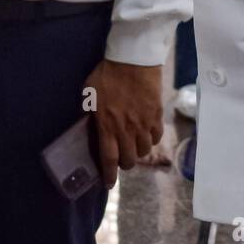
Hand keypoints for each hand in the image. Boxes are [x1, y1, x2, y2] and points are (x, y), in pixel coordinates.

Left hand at [84, 59, 163, 188]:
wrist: (132, 59)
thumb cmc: (107, 74)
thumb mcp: (88, 91)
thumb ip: (88, 110)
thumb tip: (86, 121)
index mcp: (107, 125)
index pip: (109, 159)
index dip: (109, 175)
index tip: (108, 184)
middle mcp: (127, 130)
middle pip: (129, 159)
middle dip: (124, 163)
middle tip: (121, 158)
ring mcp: (144, 124)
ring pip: (144, 151)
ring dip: (138, 151)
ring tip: (133, 145)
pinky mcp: (157, 116)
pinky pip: (156, 137)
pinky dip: (151, 139)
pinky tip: (146, 134)